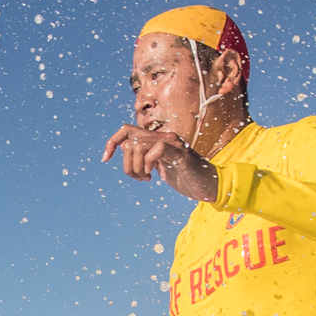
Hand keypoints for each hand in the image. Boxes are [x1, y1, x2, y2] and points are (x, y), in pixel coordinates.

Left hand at [102, 124, 218, 201]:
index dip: (112, 142)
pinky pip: (156, 150)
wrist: (209, 186)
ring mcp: (172, 144)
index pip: (126, 130)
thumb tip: (126, 149)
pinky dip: (148, 164)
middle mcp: (163, 137)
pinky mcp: (180, 153)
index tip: (105, 158)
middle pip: (129, 141)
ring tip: (145, 178)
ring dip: (135, 167)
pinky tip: (153, 176)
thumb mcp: (160, 167)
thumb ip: (145, 157)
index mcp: (157, 140)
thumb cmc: (186, 178)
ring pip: (138, 145)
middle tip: (138, 177)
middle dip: (126, 164)